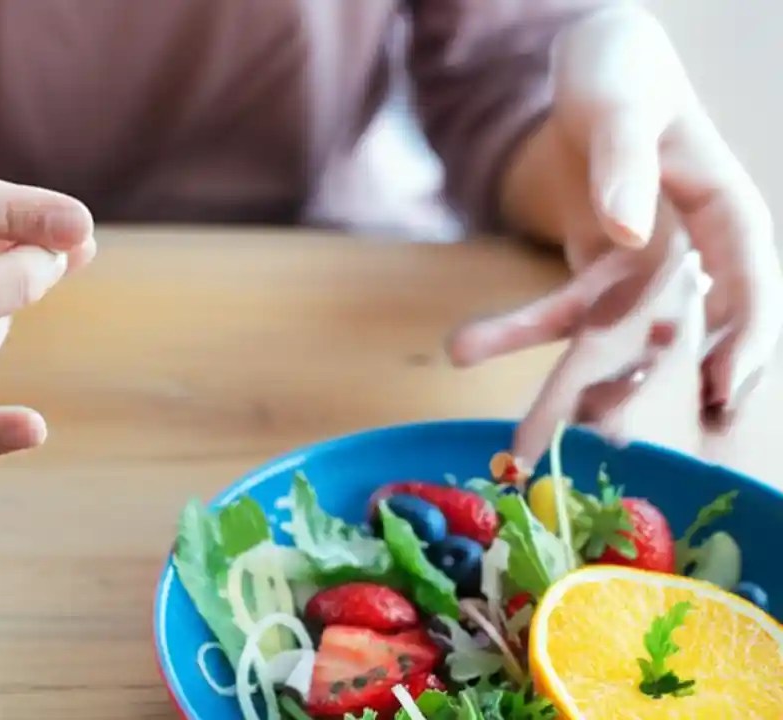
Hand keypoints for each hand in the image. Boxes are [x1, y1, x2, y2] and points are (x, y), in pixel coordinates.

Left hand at [450, 5, 782, 463]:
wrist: (588, 67)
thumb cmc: (621, 69)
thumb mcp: (622, 102)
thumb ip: (625, 163)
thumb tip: (628, 232)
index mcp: (725, 213)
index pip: (750, 289)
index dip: (743, 347)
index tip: (721, 399)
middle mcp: (692, 254)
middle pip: (662, 332)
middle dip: (622, 393)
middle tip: (578, 440)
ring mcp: (644, 270)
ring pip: (608, 338)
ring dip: (564, 383)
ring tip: (519, 434)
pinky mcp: (597, 273)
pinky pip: (560, 313)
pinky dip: (517, 333)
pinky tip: (468, 347)